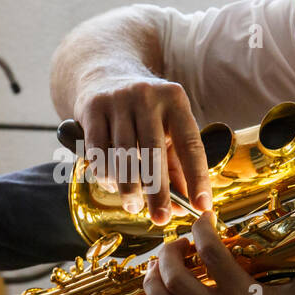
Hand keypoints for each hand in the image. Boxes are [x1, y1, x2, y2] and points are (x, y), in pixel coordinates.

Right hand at [74, 74, 211, 225]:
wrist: (105, 75)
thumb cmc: (143, 112)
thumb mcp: (166, 129)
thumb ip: (176, 165)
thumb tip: (185, 204)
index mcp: (175, 100)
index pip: (190, 144)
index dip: (197, 178)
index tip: (201, 206)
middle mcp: (148, 96)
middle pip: (154, 153)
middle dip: (159, 192)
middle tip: (161, 219)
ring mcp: (118, 100)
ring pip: (123, 155)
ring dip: (128, 188)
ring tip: (133, 206)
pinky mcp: (93, 108)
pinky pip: (98, 151)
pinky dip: (105, 174)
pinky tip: (111, 185)